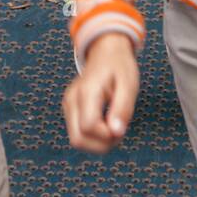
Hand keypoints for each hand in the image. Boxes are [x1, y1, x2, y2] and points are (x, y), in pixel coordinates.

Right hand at [63, 33, 138, 153]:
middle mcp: (72, 100)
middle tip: (118, 131)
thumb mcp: (128, 85)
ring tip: (112, 126)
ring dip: (97, 143)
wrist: (105, 51)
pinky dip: (93, 136)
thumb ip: (122, 109)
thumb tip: (116, 133)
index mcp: (86, 91)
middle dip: (101, 145)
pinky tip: (105, 123)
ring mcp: (68, 105)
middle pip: (78, 139)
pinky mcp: (69, 109)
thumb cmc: (119, 66)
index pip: (88, 127)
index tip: (121, 128)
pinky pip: (78, 133)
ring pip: (76, 140)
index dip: (107, 136)